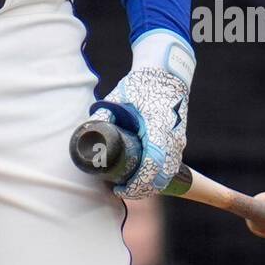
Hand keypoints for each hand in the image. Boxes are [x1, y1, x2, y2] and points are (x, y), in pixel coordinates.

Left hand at [89, 32, 194, 198]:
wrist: (166, 74)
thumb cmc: (141, 85)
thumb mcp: (118, 96)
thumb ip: (102, 114)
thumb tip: (85, 133)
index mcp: (158, 126)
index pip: (152, 164)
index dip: (136, 182)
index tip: (119, 188)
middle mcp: (173, 138)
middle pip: (161, 177)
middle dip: (141, 189)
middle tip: (119, 190)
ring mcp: (179, 142)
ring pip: (167, 175)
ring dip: (149, 185)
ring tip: (127, 186)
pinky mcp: (179, 144)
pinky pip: (170, 168)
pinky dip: (157, 177)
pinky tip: (140, 178)